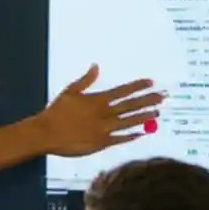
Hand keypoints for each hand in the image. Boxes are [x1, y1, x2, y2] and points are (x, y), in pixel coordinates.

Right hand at [37, 64, 163, 156]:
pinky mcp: (100, 143)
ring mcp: (103, 129)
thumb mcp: (70, 91)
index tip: (151, 82)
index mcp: (97, 100)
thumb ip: (86, 80)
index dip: (138, 86)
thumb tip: (96, 66)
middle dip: (147, 100)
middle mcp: (103, 114)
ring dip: (143, 116)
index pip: (122, 91)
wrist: (46, 133)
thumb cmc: (56, 111)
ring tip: (156, 112)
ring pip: (128, 121)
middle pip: (130, 106)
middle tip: (162, 97)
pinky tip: (142, 133)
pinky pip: (119, 139)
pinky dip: (130, 136)